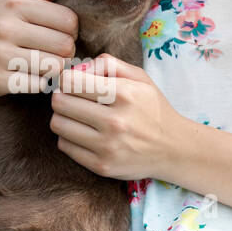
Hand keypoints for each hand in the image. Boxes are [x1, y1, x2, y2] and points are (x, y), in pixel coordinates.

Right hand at [0, 0, 78, 103]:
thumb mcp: (6, 3)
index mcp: (13, 4)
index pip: (68, 19)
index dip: (71, 31)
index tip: (60, 35)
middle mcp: (5, 27)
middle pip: (65, 45)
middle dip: (65, 53)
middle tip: (54, 54)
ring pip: (54, 66)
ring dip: (53, 69)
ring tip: (43, 65)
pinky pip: (38, 85)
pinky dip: (39, 83)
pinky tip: (30, 77)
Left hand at [49, 54, 179, 179]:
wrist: (174, 149)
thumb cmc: (151, 108)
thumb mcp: (139, 77)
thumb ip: (108, 64)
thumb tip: (76, 69)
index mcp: (124, 94)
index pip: (70, 82)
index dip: (67, 80)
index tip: (73, 84)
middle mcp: (115, 122)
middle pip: (59, 103)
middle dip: (62, 97)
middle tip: (72, 100)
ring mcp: (108, 147)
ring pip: (58, 125)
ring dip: (63, 118)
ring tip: (77, 116)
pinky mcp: (101, 166)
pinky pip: (64, 146)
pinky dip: (69, 138)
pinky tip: (83, 134)